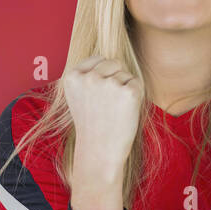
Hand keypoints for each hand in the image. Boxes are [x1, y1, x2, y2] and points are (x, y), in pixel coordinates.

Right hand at [63, 56, 142, 186]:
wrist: (99, 151)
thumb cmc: (92, 124)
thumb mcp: (79, 95)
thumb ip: (87, 75)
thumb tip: (106, 58)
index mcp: (72, 76)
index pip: (98, 59)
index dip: (103, 76)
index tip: (97, 96)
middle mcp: (89, 77)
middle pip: (114, 63)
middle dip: (115, 79)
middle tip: (107, 105)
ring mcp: (109, 83)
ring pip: (126, 74)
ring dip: (124, 89)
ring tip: (114, 110)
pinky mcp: (129, 92)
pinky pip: (137, 84)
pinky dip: (136, 96)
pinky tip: (124, 112)